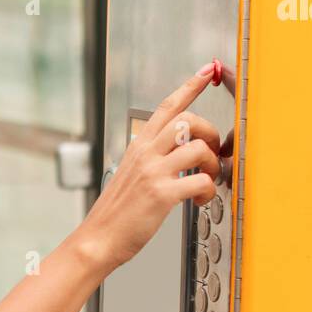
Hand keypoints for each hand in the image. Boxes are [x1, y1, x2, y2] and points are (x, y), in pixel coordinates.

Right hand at [80, 63, 223, 268]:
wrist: (98, 239)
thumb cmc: (116, 213)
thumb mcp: (130, 175)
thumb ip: (151, 160)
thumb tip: (178, 154)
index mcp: (138, 146)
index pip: (166, 107)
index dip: (189, 87)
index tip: (206, 72)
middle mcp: (145, 154)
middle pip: (188, 121)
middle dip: (211, 133)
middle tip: (213, 154)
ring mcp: (153, 172)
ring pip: (199, 147)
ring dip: (213, 164)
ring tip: (208, 180)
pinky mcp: (161, 194)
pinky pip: (201, 180)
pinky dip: (209, 191)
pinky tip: (200, 201)